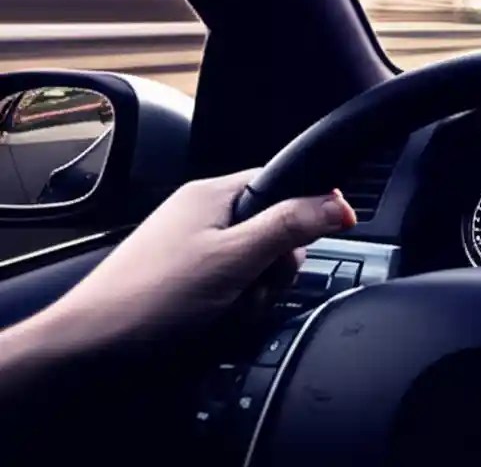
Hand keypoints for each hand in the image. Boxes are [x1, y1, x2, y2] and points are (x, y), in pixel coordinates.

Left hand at [47, 169, 355, 348]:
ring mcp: (194, 248)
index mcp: (212, 194)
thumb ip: (289, 226)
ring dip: (255, 292)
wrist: (90, 346)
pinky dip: (235, 305)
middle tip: (254, 284)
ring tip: (229, 308)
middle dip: (276, 266)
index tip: (312, 242)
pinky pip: (234, 285)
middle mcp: (203, 215)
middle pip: (275, 229)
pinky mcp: (189, 279)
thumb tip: (339, 204)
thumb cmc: (150, 298)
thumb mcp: (233, 258)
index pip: (282, 184)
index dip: (304, 213)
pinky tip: (218, 320)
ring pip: (257, 263)